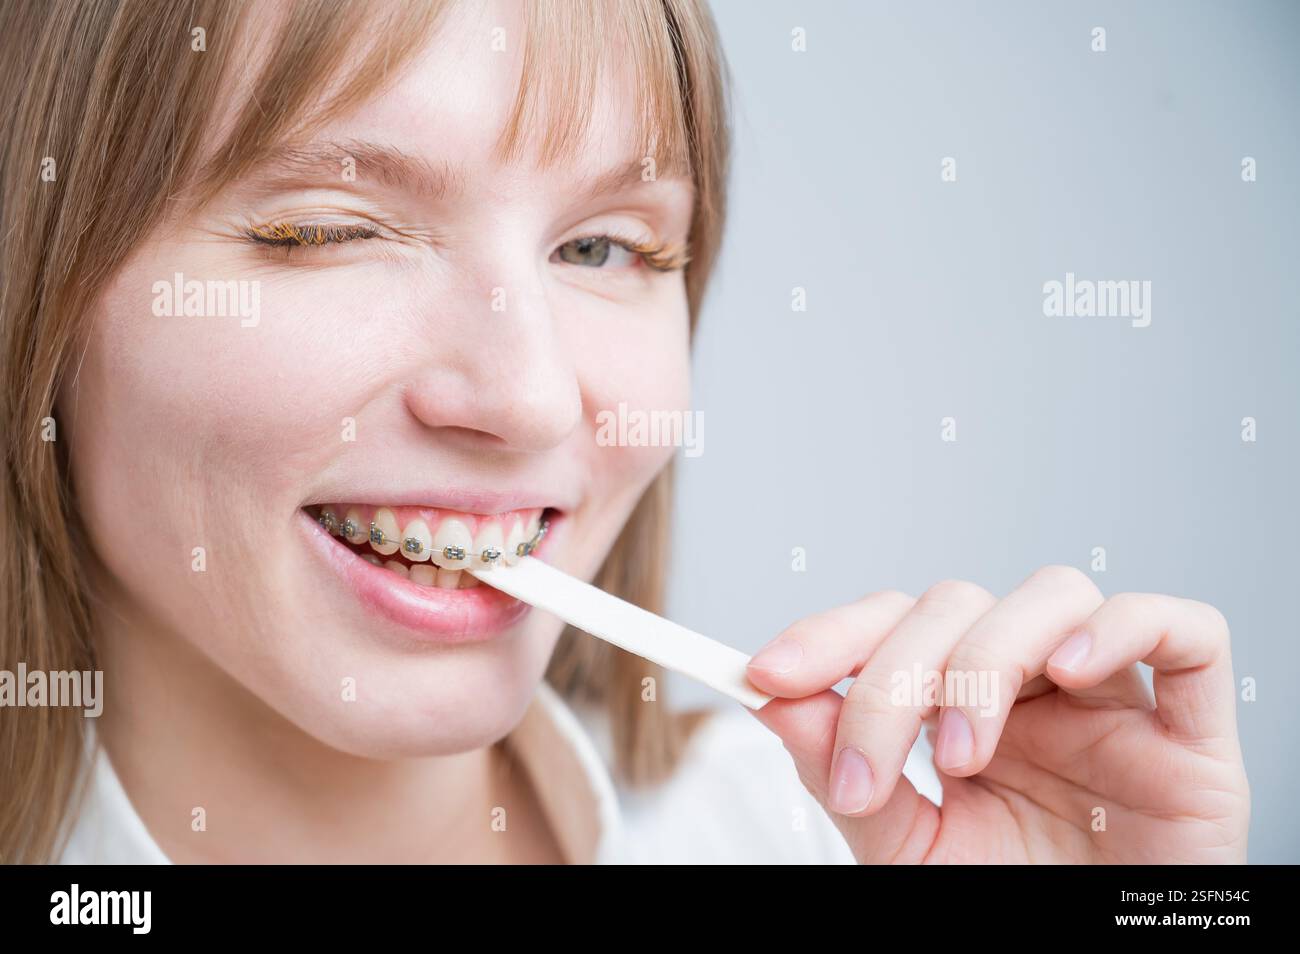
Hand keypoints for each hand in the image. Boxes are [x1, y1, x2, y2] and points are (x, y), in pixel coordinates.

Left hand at [746, 566, 1249, 862]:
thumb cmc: (1012, 905)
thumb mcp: (906, 851)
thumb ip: (842, 776)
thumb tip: (773, 701)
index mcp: (962, 706)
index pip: (893, 624)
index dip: (828, 636)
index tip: (763, 675)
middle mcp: (1033, 687)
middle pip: (956, 606)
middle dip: (893, 680)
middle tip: (864, 776)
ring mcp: (1112, 700)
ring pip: (1053, 594)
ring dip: (988, 660)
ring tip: (964, 757)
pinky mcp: (1190, 730)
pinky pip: (1183, 628)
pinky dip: (1122, 626)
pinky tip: (1070, 673)